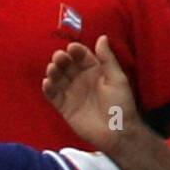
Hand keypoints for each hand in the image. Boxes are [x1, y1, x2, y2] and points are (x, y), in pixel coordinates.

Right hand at [42, 35, 139, 154]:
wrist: (117, 132)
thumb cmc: (121, 105)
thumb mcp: (117, 79)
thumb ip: (107, 59)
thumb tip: (102, 37)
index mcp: (95, 71)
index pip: (82, 56)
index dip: (76, 51)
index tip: (72, 48)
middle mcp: (81, 79)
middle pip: (67, 65)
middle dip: (62, 59)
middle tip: (59, 58)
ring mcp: (71, 93)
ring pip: (57, 78)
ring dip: (53, 71)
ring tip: (53, 69)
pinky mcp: (64, 107)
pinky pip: (53, 95)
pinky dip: (48, 88)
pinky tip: (47, 83)